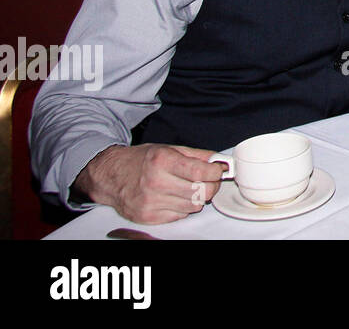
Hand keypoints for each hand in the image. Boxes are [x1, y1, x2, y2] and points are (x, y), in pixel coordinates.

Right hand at [74, 143, 227, 224]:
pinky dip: (182, 207)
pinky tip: (173, 197)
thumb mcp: (168, 149)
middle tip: (209, 180)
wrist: (111, 176)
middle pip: (201, 192)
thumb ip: (197, 155)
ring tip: (188, 187)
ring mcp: (151, 203)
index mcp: (162, 161)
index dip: (215, 171)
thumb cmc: (140, 161)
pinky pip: (180, 216)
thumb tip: (219, 162)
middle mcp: (155, 183)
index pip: (201, 171)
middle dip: (211, 185)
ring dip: (197, 197)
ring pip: (194, 206)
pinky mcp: (148, 217)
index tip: (218, 170)